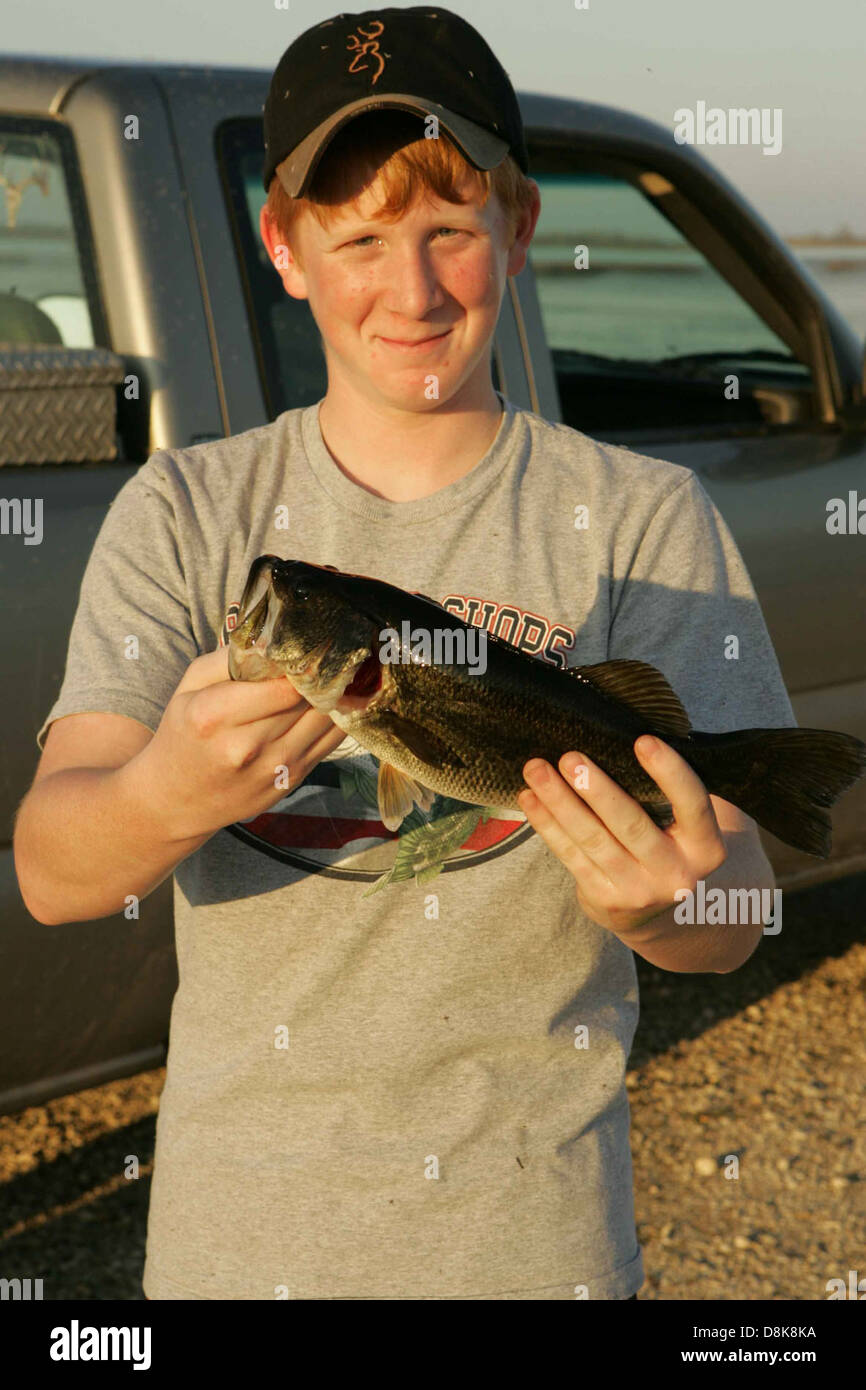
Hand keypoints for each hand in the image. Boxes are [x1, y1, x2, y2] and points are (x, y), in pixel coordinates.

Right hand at [133, 646, 346, 840]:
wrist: (175, 801)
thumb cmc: (183, 734)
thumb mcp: (189, 687)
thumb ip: (229, 659)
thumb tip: (274, 639)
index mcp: (214, 716)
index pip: (282, 685)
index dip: (301, 664)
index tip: (307, 648)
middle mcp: (246, 746)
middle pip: (307, 699)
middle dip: (321, 675)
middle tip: (329, 655)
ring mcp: (274, 768)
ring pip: (327, 719)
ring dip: (336, 694)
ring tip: (336, 675)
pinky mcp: (292, 781)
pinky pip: (331, 741)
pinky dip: (339, 718)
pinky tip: (337, 701)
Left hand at [517, 735, 727, 936]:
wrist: (658, 907)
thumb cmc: (670, 841)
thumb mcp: (688, 824)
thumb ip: (673, 790)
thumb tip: (628, 732)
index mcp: (706, 847)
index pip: (693, 805)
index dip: (670, 773)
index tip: (642, 740)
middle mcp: (675, 874)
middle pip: (632, 826)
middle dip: (598, 789)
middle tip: (570, 757)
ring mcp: (639, 891)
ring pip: (593, 841)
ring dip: (560, 802)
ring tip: (537, 769)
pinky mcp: (605, 899)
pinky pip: (570, 856)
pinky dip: (547, 824)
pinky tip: (530, 797)